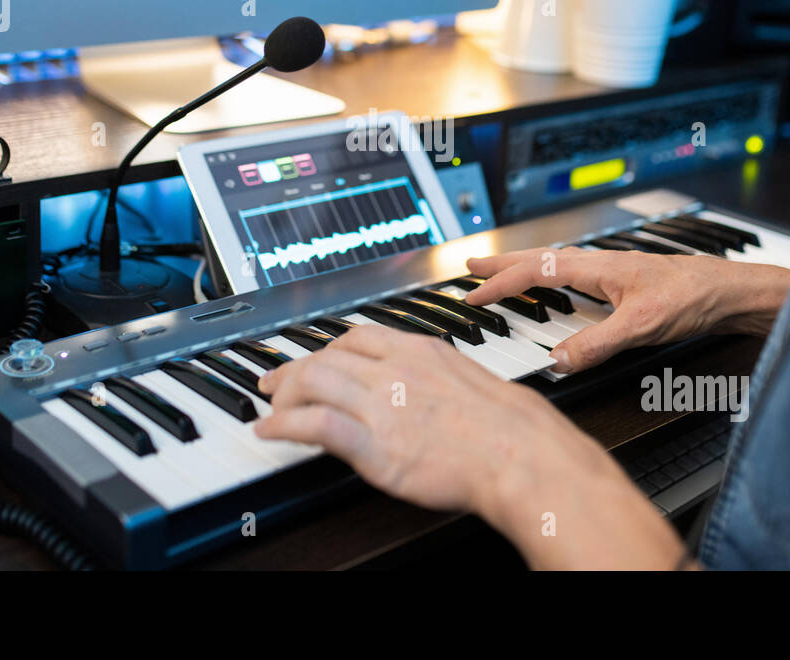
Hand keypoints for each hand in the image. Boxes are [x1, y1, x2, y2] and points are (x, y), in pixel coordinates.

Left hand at [255, 324, 553, 511]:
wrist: (518, 453)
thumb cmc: (506, 426)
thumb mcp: (465, 380)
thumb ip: (431, 378)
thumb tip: (417, 388)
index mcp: (418, 351)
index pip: (358, 336)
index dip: (327, 348)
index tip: (314, 359)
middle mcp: (394, 371)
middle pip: (326, 357)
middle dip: (294, 370)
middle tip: (274, 384)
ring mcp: (382, 406)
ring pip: (314, 383)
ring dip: (284, 396)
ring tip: (272, 410)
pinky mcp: (375, 444)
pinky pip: (315, 425)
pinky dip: (284, 426)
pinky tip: (271, 432)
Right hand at [464, 246, 789, 372]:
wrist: (732, 292)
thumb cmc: (693, 298)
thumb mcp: (640, 327)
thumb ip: (596, 344)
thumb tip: (557, 360)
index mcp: (597, 268)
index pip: (536, 272)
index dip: (501, 284)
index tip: (473, 294)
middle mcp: (601, 265)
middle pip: (540, 259)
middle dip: (503, 263)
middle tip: (471, 266)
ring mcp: (613, 272)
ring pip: (556, 265)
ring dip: (525, 269)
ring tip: (502, 274)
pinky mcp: (625, 283)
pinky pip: (574, 275)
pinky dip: (551, 279)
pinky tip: (555, 290)